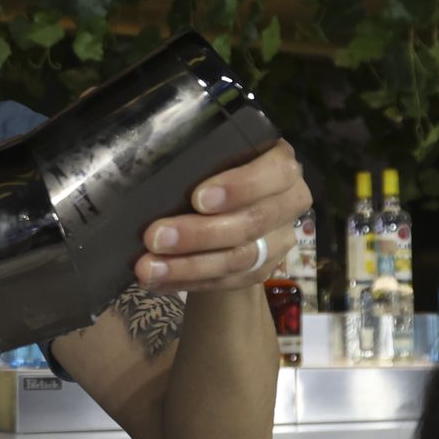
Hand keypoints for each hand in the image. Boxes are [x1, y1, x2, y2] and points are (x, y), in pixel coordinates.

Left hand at [134, 140, 309, 292]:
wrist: (230, 204)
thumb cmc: (216, 170)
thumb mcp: (214, 157)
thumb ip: (200, 160)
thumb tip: (149, 166)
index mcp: (281, 164)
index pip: (276, 173)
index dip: (239, 187)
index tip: (197, 199)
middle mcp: (291, 201)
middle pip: (252, 222)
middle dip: (199, 234)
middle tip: (154, 238)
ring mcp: (280, 239)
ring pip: (240, 259)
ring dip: (189, 266)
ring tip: (148, 268)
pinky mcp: (264, 268)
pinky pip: (228, 282)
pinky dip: (188, 282)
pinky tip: (157, 281)